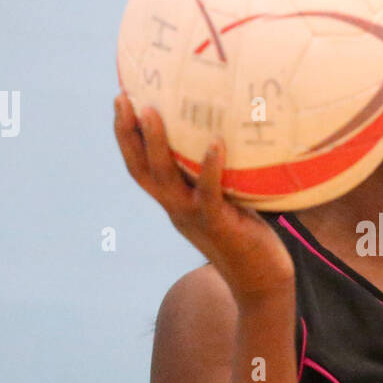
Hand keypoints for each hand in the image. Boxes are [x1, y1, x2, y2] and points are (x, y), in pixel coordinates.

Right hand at [113, 94, 294, 298]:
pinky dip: (210, 168)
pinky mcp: (219, 225)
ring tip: (151, 112)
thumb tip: (230, 131)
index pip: (141, 167)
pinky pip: (210, 194)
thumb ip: (219, 175)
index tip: (122, 100)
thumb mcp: (226, 201)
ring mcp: (194, 217)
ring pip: (165, 179)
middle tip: (124, 99)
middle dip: (128, 134)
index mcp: (174, 202)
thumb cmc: (249, 237)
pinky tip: (215, 143)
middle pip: (141, 169)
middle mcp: (177, 208)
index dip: (126, 136)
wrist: (261, 282)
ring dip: (156, 144)